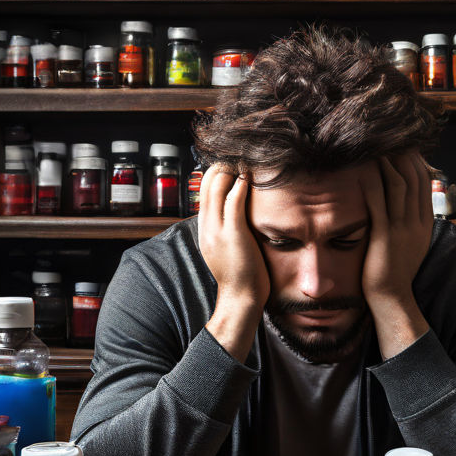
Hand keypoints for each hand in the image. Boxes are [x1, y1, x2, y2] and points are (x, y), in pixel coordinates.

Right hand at [198, 166, 268, 360]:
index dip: (217, 173)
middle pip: (207, 182)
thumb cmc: (241, 275)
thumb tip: (240, 215)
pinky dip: (242, 183)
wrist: (240, 299)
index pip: (203, 190)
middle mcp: (206, 226)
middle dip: (225, 164)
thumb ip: (230, 230)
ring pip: (217, 186)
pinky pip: (234, 199)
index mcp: (205, 229)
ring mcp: (217, 229)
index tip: (236, 165)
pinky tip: (252, 176)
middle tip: (244, 156)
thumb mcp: (228, 248)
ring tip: (249, 160)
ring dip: (233, 169)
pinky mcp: (233, 233)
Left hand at [359, 155, 432, 357]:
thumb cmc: (395, 273)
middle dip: (402, 153)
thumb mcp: (409, 244)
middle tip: (389, 135)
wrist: (393, 300)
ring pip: (398, 186)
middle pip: (413, 178)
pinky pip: (378, 204)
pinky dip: (370, 183)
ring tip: (375, 143)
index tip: (403, 143)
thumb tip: (403, 206)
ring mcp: (402, 229)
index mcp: (424, 223)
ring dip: (387, 162)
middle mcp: (416, 222)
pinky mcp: (385, 237)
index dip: (413, 159)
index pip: (423, 182)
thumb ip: (407, 223)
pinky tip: (362, 169)